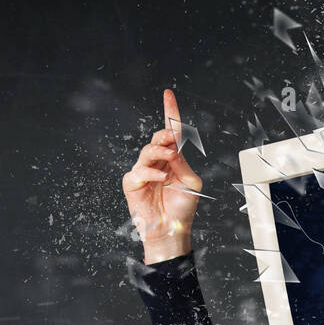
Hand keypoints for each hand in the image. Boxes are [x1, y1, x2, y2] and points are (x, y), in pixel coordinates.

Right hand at [121, 88, 203, 263]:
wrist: (172, 230)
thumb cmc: (183, 209)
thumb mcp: (190, 183)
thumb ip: (182, 164)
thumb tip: (172, 148)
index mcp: (173, 160)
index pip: (171, 132)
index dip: (169, 113)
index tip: (168, 94)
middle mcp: (158, 163)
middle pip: (158, 138)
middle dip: (165, 134)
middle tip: (173, 135)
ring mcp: (144, 172)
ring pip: (147, 151)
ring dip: (159, 150)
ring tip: (170, 156)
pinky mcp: (133, 183)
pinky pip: (139, 171)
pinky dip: (151, 172)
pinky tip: (161, 177)